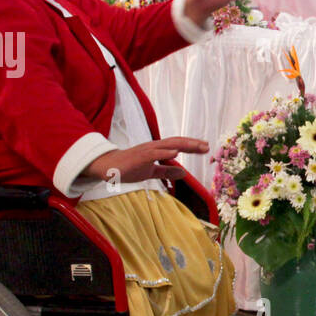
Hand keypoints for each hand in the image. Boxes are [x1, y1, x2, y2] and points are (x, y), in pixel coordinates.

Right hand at [85, 137, 208, 183]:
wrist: (108, 167)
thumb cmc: (129, 167)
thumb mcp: (151, 172)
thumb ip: (167, 171)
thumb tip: (184, 173)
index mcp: (158, 150)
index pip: (178, 145)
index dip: (192, 146)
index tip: (205, 148)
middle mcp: (154, 146)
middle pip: (176, 142)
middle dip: (192, 144)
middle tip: (207, 146)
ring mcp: (147, 150)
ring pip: (168, 145)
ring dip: (184, 145)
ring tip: (197, 146)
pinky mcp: (139, 156)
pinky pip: (154, 153)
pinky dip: (165, 152)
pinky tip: (176, 153)